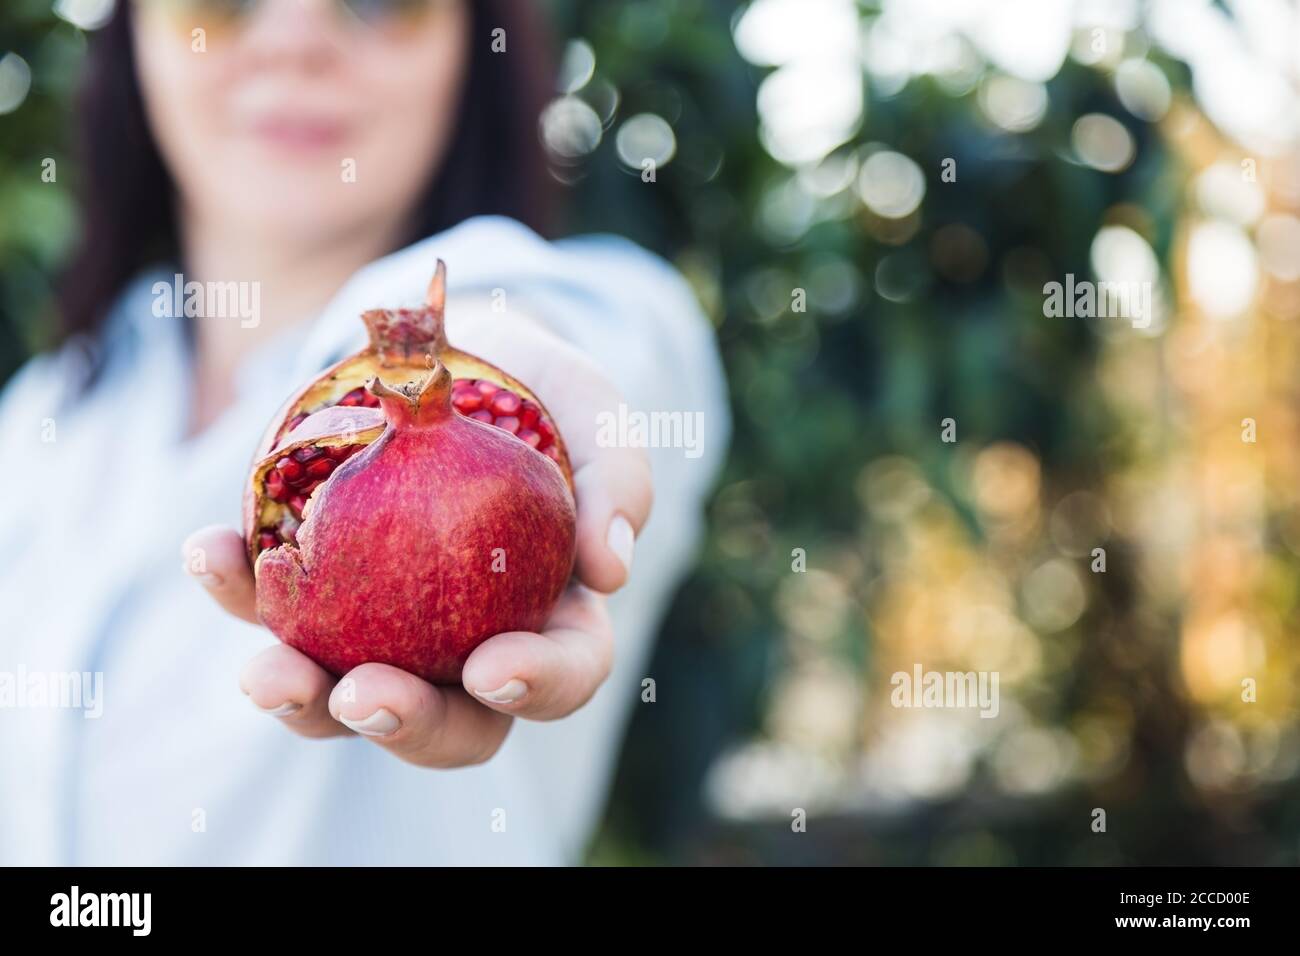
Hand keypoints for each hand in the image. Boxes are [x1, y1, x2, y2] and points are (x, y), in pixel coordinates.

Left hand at [183, 302, 651, 766]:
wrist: (440, 343)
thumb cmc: (530, 382)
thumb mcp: (586, 402)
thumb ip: (616, 474)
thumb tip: (613, 569)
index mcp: (552, 611)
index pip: (562, 672)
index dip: (537, 685)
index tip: (493, 667)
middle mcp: (467, 638)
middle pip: (451, 721)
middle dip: (407, 723)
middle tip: (366, 695)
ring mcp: (384, 621)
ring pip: (344, 693)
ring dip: (303, 698)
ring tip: (268, 673)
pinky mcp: (311, 580)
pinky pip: (268, 603)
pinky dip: (237, 587)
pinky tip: (212, 551)